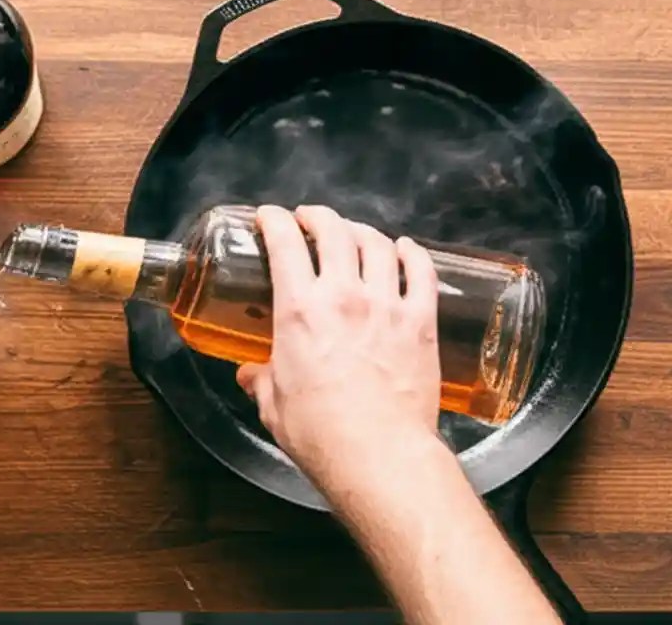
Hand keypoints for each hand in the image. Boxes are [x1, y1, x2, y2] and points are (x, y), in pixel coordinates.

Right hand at [236, 204, 444, 494]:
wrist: (378, 455)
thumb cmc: (321, 434)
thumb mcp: (274, 404)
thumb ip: (260, 381)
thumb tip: (249, 376)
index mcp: (299, 311)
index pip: (284, 243)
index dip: (274, 220)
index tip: (269, 217)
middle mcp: (344, 296)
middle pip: (334, 230)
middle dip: (318, 216)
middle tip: (310, 218)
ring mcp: (386, 306)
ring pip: (378, 244)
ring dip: (362, 230)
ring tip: (354, 232)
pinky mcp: (420, 323)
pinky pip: (422, 273)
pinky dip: (413, 254)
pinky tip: (407, 249)